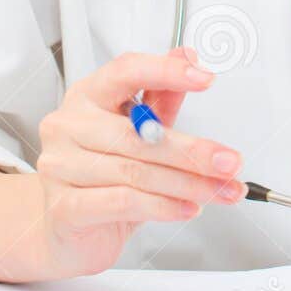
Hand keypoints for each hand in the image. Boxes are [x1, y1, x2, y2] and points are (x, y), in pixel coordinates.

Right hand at [34, 47, 247, 277]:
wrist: (67, 233)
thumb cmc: (102, 177)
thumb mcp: (135, 133)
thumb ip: (161, 98)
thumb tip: (188, 58)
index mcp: (86, 96)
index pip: (126, 71)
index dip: (166, 72)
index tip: (205, 78)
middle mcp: (68, 126)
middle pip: (139, 133)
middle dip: (194, 151)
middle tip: (230, 161)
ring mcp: (60, 166)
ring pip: (137, 171)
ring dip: (188, 184)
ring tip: (220, 190)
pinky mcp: (64, 208)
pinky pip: (123, 202)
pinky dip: (163, 207)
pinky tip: (188, 208)